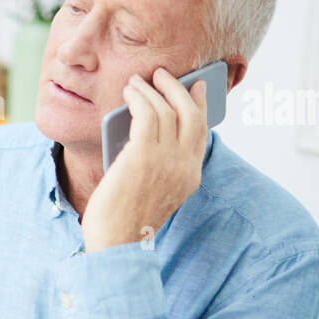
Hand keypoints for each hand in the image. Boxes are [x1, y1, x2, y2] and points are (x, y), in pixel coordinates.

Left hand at [81, 68, 208, 251]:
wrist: (115, 243)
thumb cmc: (124, 221)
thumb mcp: (152, 191)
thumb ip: (157, 166)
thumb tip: (144, 131)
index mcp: (190, 177)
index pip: (202, 133)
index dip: (199, 106)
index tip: (195, 88)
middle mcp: (184, 166)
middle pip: (192, 114)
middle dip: (178, 89)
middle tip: (163, 75)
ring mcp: (167, 160)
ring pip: (168, 109)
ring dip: (152, 90)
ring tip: (138, 81)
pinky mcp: (144, 156)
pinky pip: (148, 113)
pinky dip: (139, 97)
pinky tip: (129, 92)